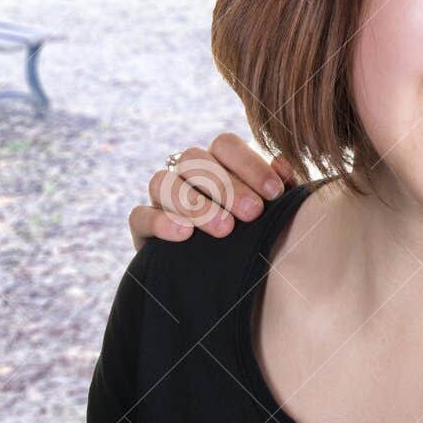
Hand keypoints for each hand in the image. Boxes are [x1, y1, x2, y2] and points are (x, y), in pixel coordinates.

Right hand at [127, 133, 300, 248]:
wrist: (228, 278)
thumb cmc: (258, 235)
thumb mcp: (274, 212)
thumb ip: (279, 189)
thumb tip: (282, 165)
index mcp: (217, 162)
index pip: (225, 144)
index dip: (249, 164)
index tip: (274, 193)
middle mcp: (185, 174)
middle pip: (193, 158)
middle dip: (226, 186)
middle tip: (253, 213)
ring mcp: (161, 199)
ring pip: (162, 182)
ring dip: (194, 203)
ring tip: (225, 229)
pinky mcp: (143, 229)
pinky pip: (140, 216)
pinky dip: (160, 222)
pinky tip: (185, 235)